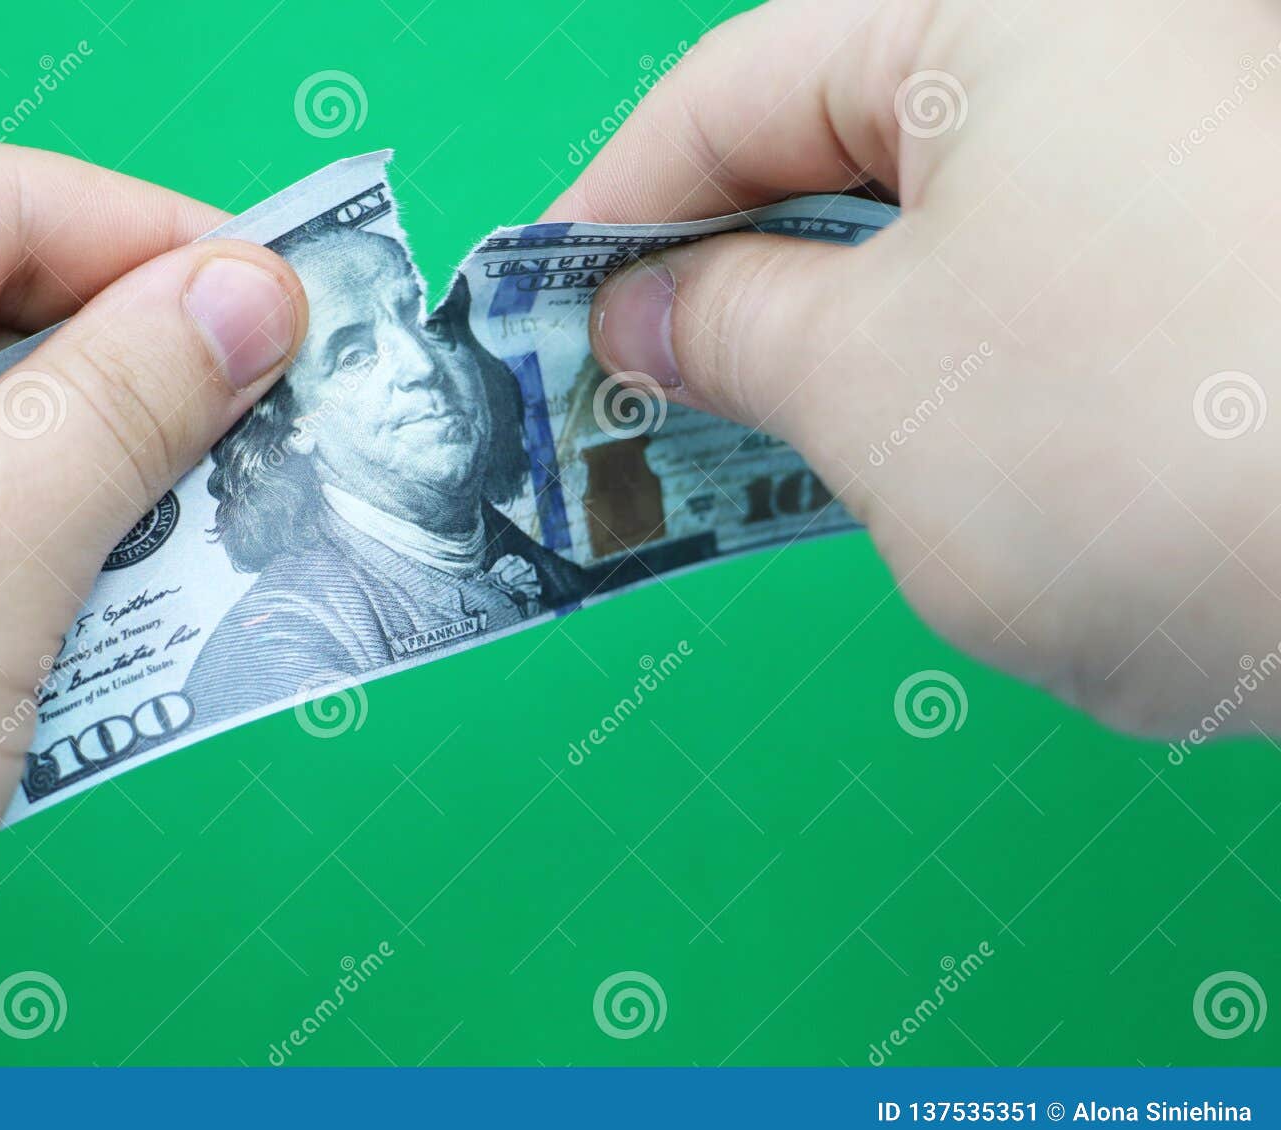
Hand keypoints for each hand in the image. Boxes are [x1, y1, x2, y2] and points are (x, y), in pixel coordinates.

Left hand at [0, 144, 303, 1061]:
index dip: (168, 251)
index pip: (0, 205)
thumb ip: (124, 408)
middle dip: (154, 389)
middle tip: (287, 449)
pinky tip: (129, 624)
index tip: (298, 325)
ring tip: (229, 550)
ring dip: (113, 497)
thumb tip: (248, 297)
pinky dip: (50, 570)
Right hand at [554, 0, 1280, 735]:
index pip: (739, 80)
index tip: (543, 310)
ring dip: (833, 336)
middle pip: (847, 142)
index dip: (615, 202)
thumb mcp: (868, 388)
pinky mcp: (1241, 266)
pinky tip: (909, 460)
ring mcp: (1197, 152)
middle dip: (725, 275)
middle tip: (631, 395)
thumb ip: (722, 328)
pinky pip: (1044, 287)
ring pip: (947, 227)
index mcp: (1017, 4)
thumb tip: (637, 314)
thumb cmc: (1136, 448)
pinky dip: (951, 366)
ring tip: (751, 450)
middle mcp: (1123, 42)